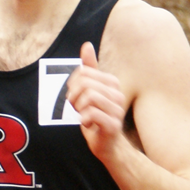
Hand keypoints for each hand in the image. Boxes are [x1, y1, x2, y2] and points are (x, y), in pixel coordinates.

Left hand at [66, 42, 127, 161]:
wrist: (107, 144)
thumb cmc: (96, 116)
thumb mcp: (90, 90)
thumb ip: (89, 69)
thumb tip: (87, 45)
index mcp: (112, 82)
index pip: (83, 72)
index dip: (72, 84)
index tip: (75, 96)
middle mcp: (117, 94)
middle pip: (85, 84)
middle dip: (73, 97)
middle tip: (76, 107)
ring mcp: (117, 110)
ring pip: (88, 98)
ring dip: (78, 109)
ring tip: (82, 115)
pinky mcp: (113, 125)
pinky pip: (91, 114)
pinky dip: (83, 120)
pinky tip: (88, 124)